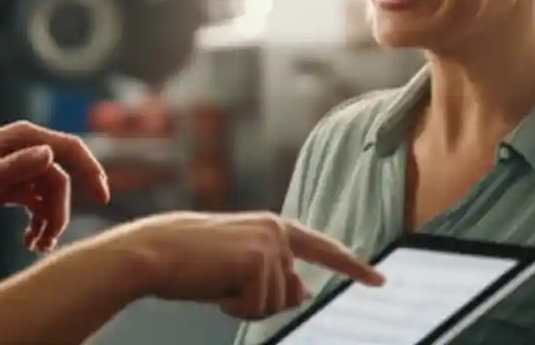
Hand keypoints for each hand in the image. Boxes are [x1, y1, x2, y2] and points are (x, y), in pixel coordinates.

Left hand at [0, 121, 110, 252]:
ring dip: (50, 223)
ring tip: (38, 247)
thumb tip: (50, 155)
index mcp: (28, 139)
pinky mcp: (18, 184)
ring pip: (52, 197)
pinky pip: (39, 204)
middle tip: (48, 242)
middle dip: (59, 213)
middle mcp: (31, 150)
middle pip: (61, 183)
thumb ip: (16, 166)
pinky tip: (30, 241)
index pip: (71, 150)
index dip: (91, 170)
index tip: (102, 198)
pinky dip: (39, 223)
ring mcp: (25, 167)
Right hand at [104, 211, 383, 319]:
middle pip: (292, 293)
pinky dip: (235, 307)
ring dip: (244, 305)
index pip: (321, 249)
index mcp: (271, 227)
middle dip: (259, 302)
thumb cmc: (188, 262)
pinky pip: (259, 306)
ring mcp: (270, 243)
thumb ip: (272, 276)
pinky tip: (214, 286)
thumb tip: (304, 293)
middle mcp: (276, 230)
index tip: (380, 279)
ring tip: (214, 281)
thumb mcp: (236, 271)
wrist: (154, 252)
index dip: (352, 266)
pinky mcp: (259, 259)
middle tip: (221, 285)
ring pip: (276, 303)